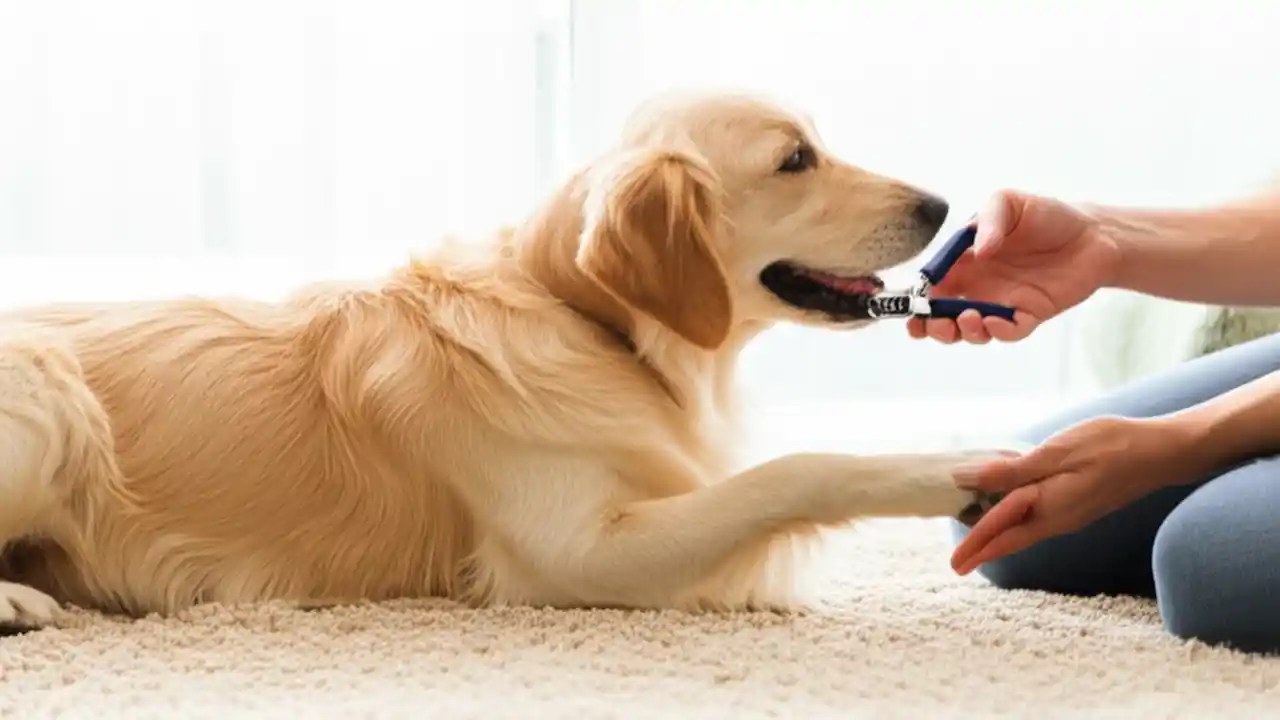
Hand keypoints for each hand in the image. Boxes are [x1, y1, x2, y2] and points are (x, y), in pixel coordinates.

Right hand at [908, 190, 1120, 343]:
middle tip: (932, 325)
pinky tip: (995, 323)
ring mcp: (1003, 302)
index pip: (933, 285)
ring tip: (969, 319)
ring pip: (972, 330)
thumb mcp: (1008, 202)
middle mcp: (979, 286)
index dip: (918, 299)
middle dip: (932, 326)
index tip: (912, 306)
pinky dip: (998, 332)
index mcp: (965, 261)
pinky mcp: (1030, 314)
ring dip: (963, 332)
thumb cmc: (1047, 214)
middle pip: (944, 316)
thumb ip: (988, 221)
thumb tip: (978, 252)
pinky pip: (1009, 331)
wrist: (1094, 233)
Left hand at [949, 416, 1205, 574]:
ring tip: (974, 538)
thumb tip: (968, 479)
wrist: (1162, 452)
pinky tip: (1008, 508)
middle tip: (958, 564)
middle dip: (984, 550)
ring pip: (1026, 529)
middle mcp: (1059, 519)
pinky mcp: (1078, 504)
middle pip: (1013, 539)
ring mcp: (1070, 514)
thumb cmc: (1111, 446)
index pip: (1003, 529)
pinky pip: (1039, 516)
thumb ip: (1011, 470)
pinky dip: (1017, 517)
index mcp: (1050, 508)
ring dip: (999, 534)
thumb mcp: (1056, 453)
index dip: (976, 544)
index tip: (956, 563)